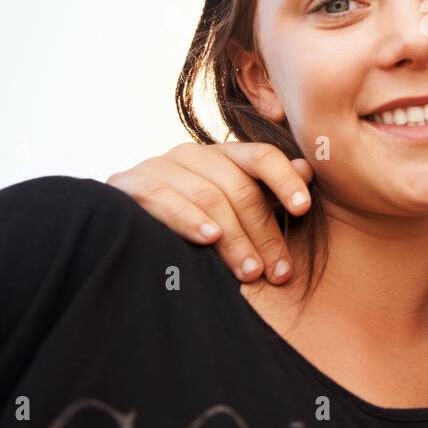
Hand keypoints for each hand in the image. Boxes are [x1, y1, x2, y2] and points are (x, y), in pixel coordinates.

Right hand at [107, 142, 312, 282]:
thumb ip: (269, 192)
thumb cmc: (190, 222)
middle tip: (277, 272)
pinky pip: (163, 198)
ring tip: (250, 272)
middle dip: (263, 232)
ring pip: (207, 196)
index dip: (285, 180)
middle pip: (238, 186)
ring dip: (233, 237)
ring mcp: (159, 166)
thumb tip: (308, 170)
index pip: (261, 156)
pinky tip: (208, 239)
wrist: (119, 229)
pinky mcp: (128, 184)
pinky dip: (188, 218)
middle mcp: (192, 155)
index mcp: (222, 156)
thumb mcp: (233, 209)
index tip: (304, 209)